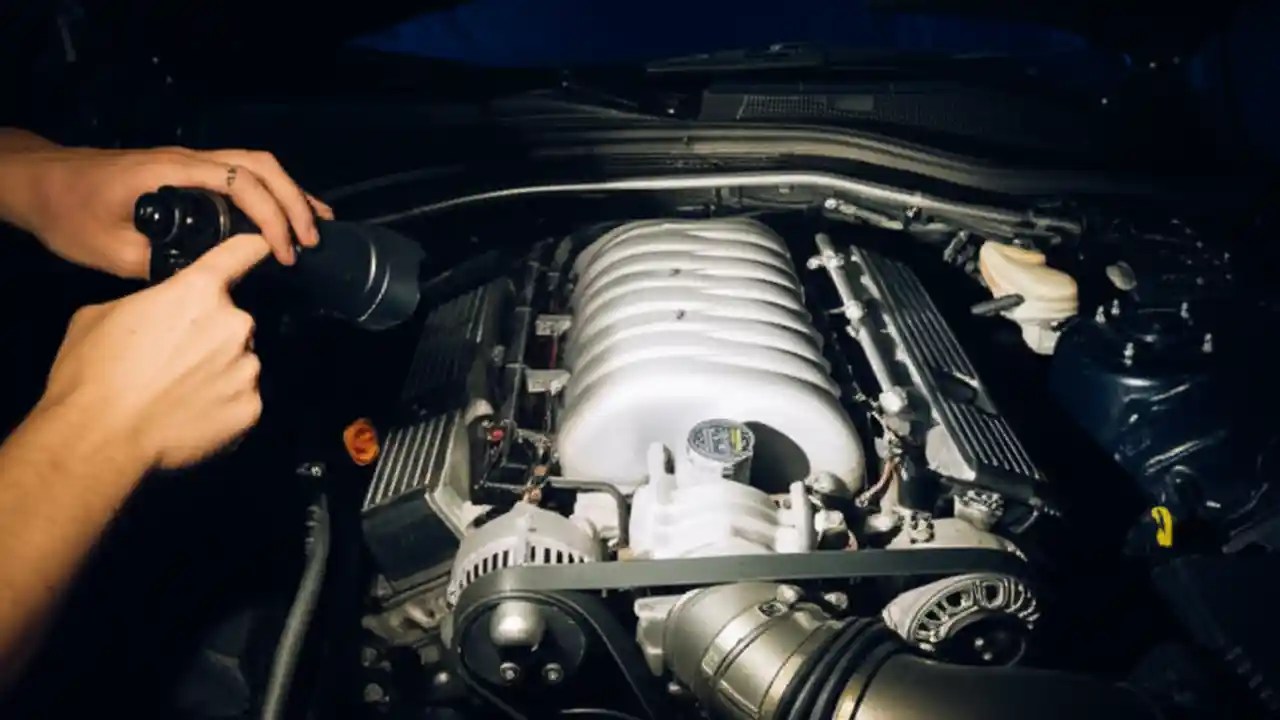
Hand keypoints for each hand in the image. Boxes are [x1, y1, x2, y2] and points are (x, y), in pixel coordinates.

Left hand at [13, 144, 332, 278]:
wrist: (41, 182)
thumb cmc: (70, 212)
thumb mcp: (109, 249)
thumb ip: (161, 264)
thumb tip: (210, 279)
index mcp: (173, 172)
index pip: (241, 184)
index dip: (271, 219)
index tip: (285, 255)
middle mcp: (188, 160)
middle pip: (260, 166)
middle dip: (294, 202)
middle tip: (313, 241)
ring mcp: (189, 162)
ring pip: (255, 165)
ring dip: (290, 193)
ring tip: (317, 226)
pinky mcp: (187, 172)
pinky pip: (240, 174)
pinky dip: (271, 193)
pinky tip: (285, 216)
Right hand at [38, 234, 273, 470]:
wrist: (100, 437)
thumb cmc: (93, 373)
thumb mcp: (103, 315)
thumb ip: (149, 302)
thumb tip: (160, 310)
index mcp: (197, 292)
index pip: (239, 254)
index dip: (251, 247)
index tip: (262, 245)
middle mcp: (233, 323)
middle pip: (233, 321)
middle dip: (211, 334)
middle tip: (175, 359)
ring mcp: (247, 368)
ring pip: (240, 362)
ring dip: (219, 371)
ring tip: (178, 392)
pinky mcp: (252, 407)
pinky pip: (243, 399)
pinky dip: (223, 406)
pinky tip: (191, 415)